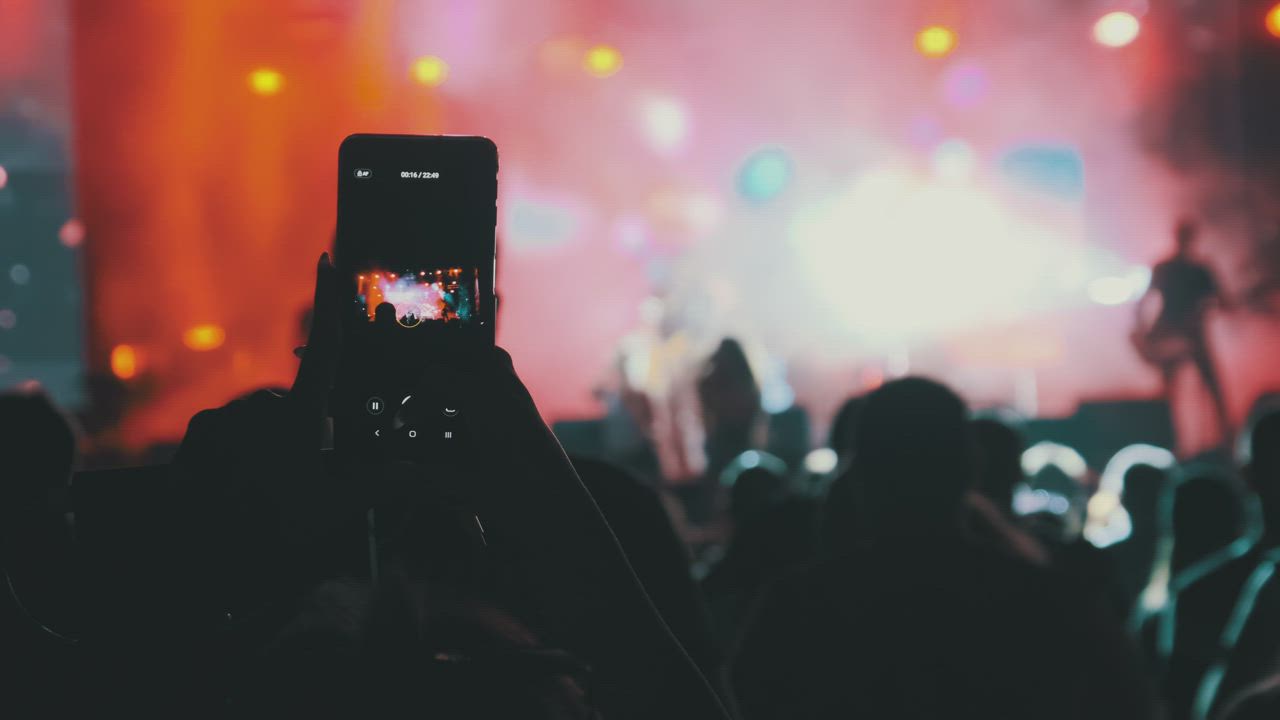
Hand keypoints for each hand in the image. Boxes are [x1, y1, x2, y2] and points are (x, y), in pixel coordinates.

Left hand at [174, 253, 355, 558]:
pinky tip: (233, 482)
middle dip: (302, 434)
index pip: (324, 348)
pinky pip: (229, 428)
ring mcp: (227, 415)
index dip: (328, 302)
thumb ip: (379, 485)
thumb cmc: (273, 530)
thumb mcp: (333, 511)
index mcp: (302, 418)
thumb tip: (424, 475)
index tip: (327, 258)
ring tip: (262, 488)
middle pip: (295, 405)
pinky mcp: (198, 429)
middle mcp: (263, 406)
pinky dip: (236, 449)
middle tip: (295, 481)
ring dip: (267, 445)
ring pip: (261, 420)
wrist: (200, 553)